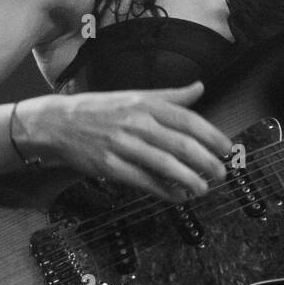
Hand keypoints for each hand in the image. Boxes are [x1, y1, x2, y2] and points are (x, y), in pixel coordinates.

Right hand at [22, 84, 234, 199]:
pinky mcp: (108, 165)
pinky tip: (177, 196)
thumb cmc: (99, 109)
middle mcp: (136, 122)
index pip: (187, 120)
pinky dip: (163, 190)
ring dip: (189, 179)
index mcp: (145, 104)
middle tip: (221, 173)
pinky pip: (142, 180)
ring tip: (204, 188)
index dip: (211, 136)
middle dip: (206, 161)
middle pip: (180, 144)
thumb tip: (200, 88)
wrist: (57, 122)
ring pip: (164, 165)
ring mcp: (121, 144)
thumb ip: (170, 96)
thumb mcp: (135, 95)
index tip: (227, 148)